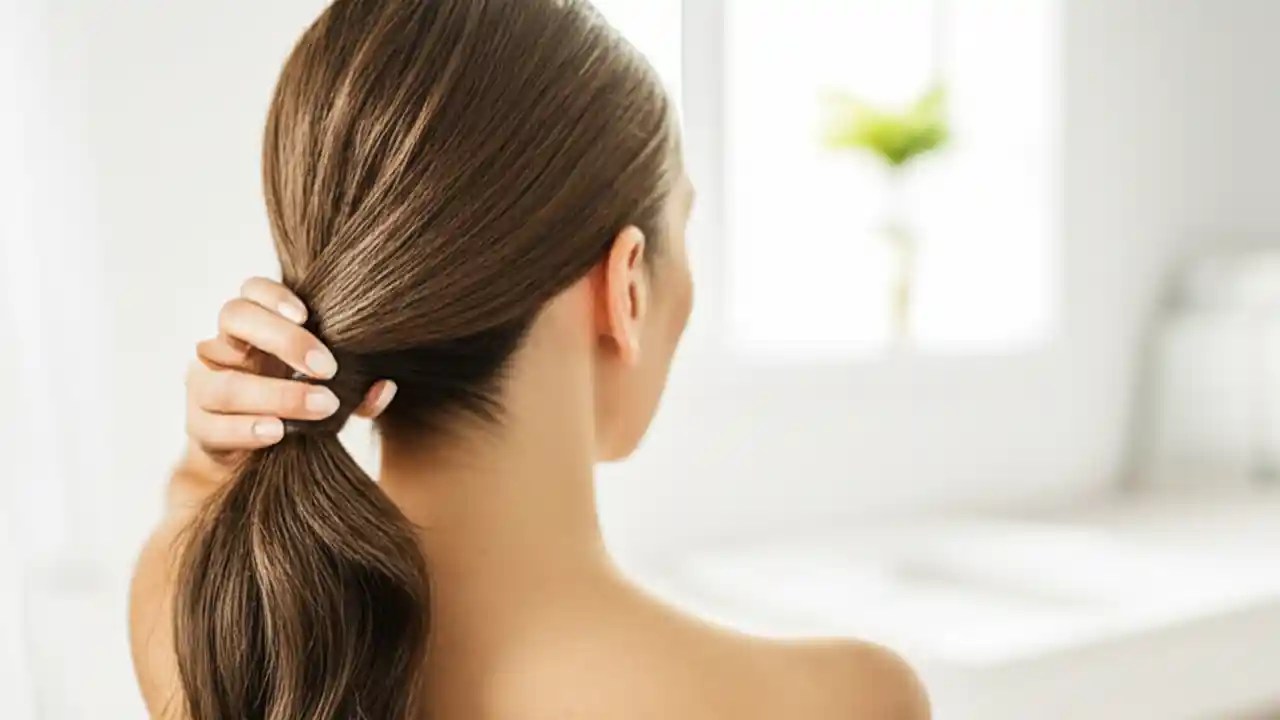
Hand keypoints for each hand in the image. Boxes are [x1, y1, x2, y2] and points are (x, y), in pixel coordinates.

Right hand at [185, 277, 395, 464]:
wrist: (253, 457)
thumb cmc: (295, 408)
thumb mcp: (328, 392)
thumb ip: (355, 388)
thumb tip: (385, 387)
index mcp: (255, 328)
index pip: (252, 291)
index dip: (275, 296)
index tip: (309, 314)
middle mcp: (224, 347)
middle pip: (234, 317)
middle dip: (284, 338)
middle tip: (329, 367)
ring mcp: (204, 385)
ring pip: (225, 381)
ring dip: (278, 394)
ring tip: (321, 407)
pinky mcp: (199, 426)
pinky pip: (213, 425)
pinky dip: (248, 429)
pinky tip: (277, 432)